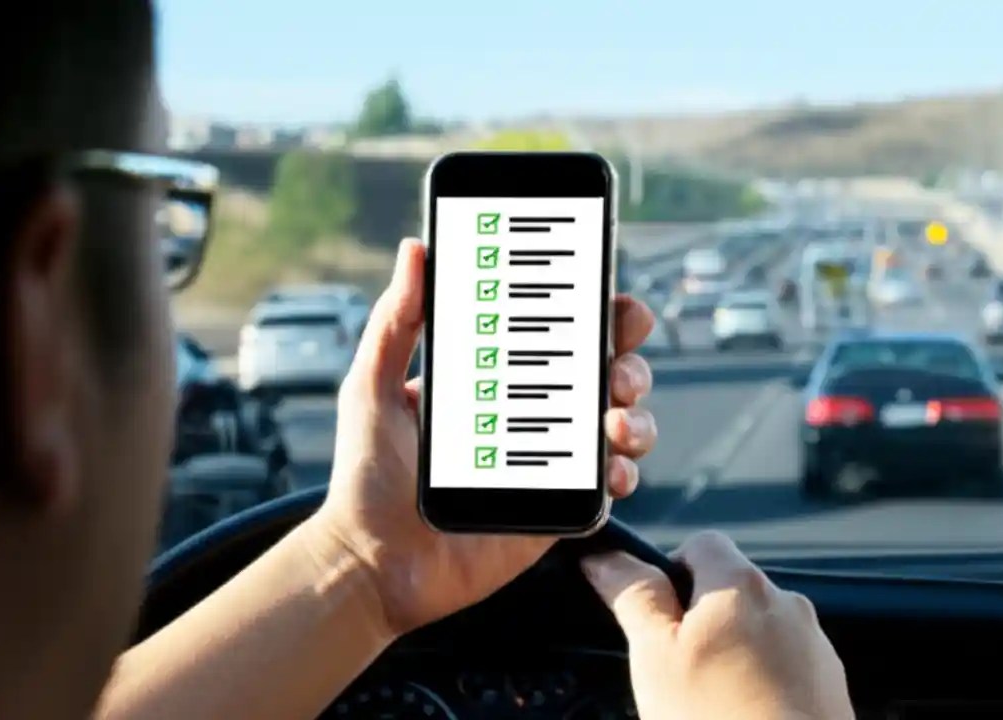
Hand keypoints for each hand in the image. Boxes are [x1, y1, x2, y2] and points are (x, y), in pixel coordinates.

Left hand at [311, 238, 658, 636]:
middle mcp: (530, 418)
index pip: (557, 336)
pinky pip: (608, 489)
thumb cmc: (364, 477)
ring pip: (621, 428)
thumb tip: (415, 249)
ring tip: (616, 424)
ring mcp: (548, 466)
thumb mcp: (371, 387)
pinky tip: (610, 470)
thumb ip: (396, 321)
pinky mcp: (557, 513)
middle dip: (629, 364)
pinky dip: (622, 474)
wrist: (371, 563)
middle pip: (605, 376)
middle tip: (617, 371)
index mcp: (495, 381)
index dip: (597, 314)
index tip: (612, 301)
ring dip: (637, 418)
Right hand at [583, 532, 853, 719]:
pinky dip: (760, 681)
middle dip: (699, 622)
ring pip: (756, 630)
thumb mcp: (655, 656)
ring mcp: (813, 643)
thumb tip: (608, 557)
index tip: (655, 616)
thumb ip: (634, 596)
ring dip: (732, 653)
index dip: (669, 573)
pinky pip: (783, 664)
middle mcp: (786, 602)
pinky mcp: (827, 682)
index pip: (699, 543)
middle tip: (677, 670)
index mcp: (741, 584)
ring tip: (711, 701)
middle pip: (728, 590)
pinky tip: (741, 711)